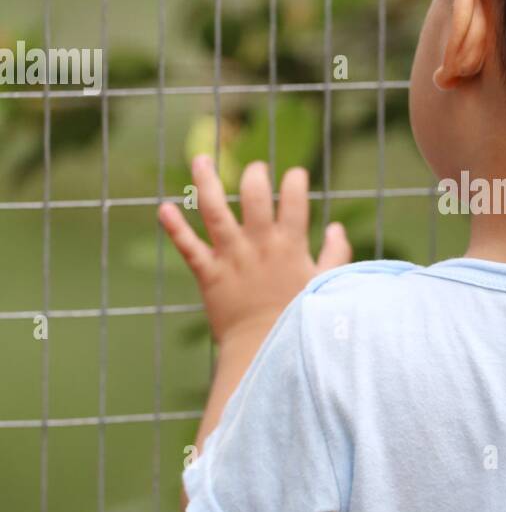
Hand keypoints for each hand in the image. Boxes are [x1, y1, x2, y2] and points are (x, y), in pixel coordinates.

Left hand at [158, 155, 351, 346]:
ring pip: (214, 210)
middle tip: (255, 168)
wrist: (262, 351)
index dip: (295, 180)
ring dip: (206, 182)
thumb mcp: (323, 285)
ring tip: (201, 159)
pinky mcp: (208, 274)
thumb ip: (335, 254)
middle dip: (254, 174)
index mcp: (289, 245)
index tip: (294, 175)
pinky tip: (163, 207)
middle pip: (253, 195)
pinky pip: (187, 247)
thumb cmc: (296, 319)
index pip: (294, 198)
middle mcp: (258, 244)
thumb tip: (336, 228)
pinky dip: (174, 227)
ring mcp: (231, 257)